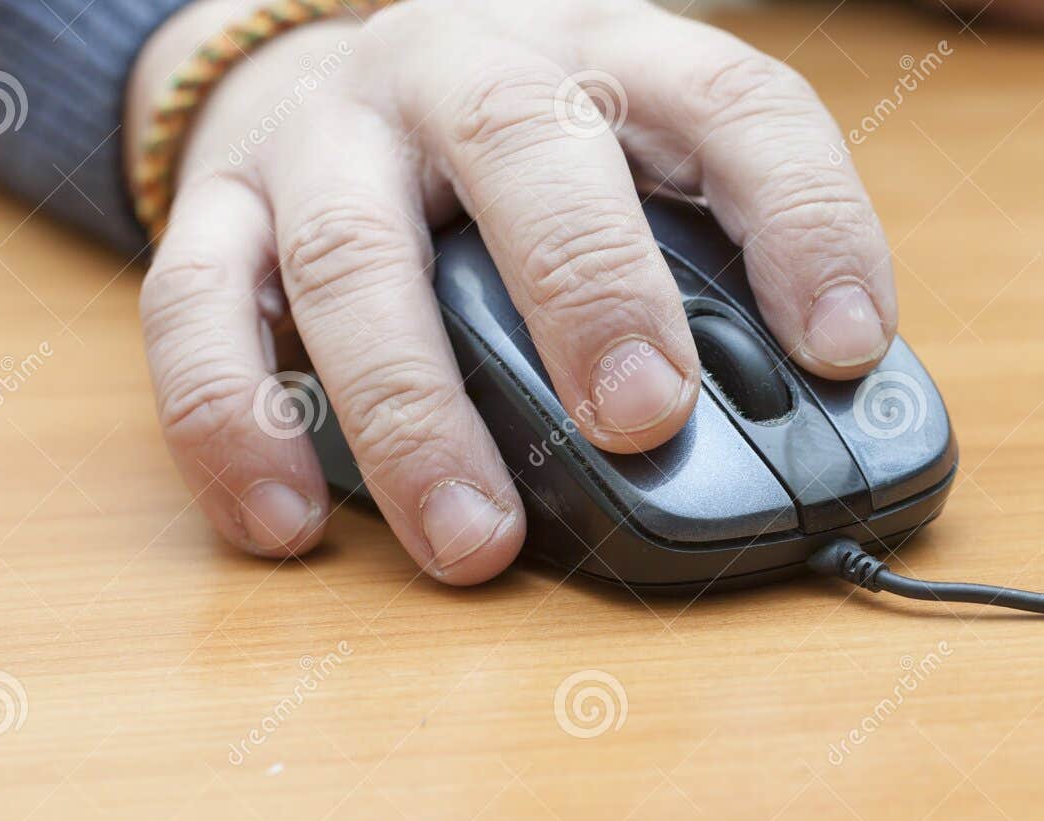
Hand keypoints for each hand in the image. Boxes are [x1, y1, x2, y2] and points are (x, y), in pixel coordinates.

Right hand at [128, 0, 894, 582]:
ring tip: (477, 540)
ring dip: (415, 408)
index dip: (802, 221)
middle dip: (587, 286)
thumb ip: (716, 273)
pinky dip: (237, 422)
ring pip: (355, 253)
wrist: (333, 73)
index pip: (731, 107)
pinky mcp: (219, 204)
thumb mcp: (638, 175)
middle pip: (527, 142)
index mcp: (608, 57)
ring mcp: (332, 136)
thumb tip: (804, 420)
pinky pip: (199, 308)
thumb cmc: (523, 158)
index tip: (844, 349)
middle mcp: (466, 71)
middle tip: (641, 420)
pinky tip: (289, 525)